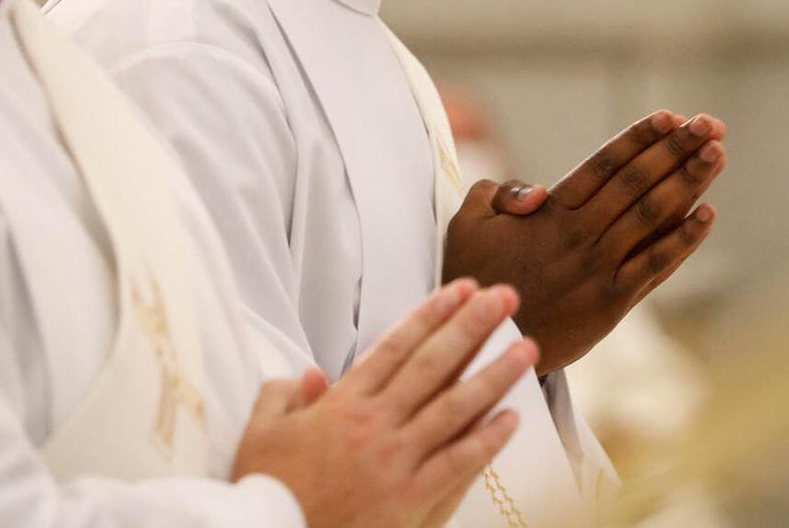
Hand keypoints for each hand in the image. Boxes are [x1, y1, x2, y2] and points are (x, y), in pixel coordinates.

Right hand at [232, 279, 536, 527]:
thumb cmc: (267, 489)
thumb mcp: (262, 432)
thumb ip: (284, 395)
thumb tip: (312, 374)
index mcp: (342, 402)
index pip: (397, 346)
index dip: (431, 314)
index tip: (460, 289)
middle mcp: (374, 423)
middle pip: (433, 364)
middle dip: (472, 326)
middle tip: (504, 296)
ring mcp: (395, 460)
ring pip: (455, 408)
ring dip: (494, 374)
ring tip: (525, 347)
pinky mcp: (409, 499)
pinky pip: (456, 464)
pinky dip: (486, 441)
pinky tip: (512, 419)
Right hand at [442, 110, 723, 373]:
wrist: (484, 342)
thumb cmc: (476, 275)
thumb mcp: (468, 222)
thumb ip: (500, 193)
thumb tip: (537, 192)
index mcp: (550, 213)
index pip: (603, 165)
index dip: (638, 139)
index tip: (669, 117)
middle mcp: (581, 235)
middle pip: (637, 183)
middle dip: (676, 150)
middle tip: (710, 124)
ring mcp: (600, 269)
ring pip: (653, 218)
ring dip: (689, 183)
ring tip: (717, 154)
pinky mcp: (612, 303)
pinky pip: (655, 267)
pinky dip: (683, 241)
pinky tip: (708, 215)